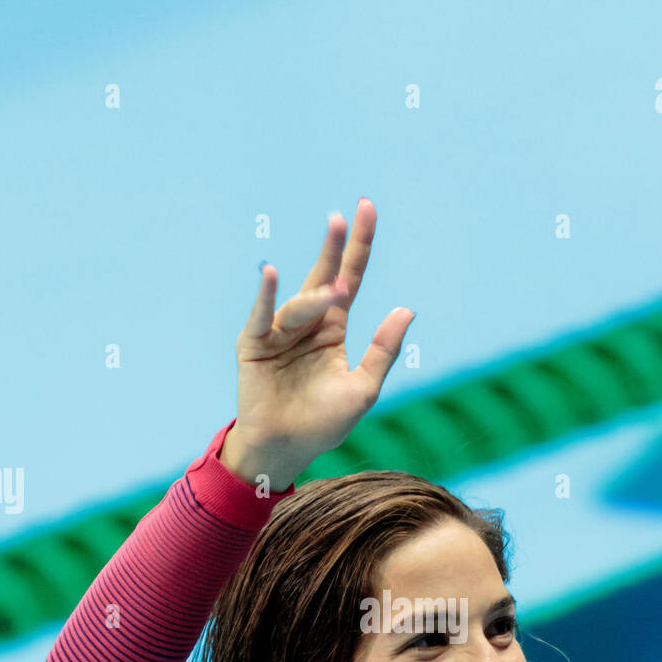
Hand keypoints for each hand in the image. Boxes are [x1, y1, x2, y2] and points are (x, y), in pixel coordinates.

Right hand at [225, 199, 413, 487]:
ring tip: (336, 292)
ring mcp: (278, 333)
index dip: (358, 248)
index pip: (350, 280)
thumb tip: (408, 310)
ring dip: (317, 296)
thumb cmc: (324, 424)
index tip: (366, 211)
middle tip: (343, 216)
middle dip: (333, 247)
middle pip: (323, 277)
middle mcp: (306, 325)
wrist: (286, 450)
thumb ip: (383, 351)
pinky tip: (272, 273)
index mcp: (333, 330)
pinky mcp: (254, 346)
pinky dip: (266, 297)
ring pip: (300, 305)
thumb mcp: (362, 389)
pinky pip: (262, 317)